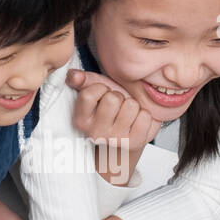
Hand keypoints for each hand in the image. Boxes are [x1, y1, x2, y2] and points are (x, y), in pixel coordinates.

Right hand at [67, 67, 156, 184]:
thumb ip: (82, 80)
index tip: (103, 95)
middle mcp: (96, 133)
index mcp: (81, 121)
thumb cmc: (112, 111)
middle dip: (119, 97)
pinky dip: (144, 116)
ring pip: (131, 105)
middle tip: (117, 107)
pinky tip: (137, 122)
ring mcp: (115, 140)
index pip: (89, 94)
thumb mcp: (95, 92)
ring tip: (127, 114)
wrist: (128, 137)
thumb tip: (75, 76)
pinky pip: (144, 117)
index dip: (101, 88)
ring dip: (133, 106)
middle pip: (113, 98)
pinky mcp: (134, 143)